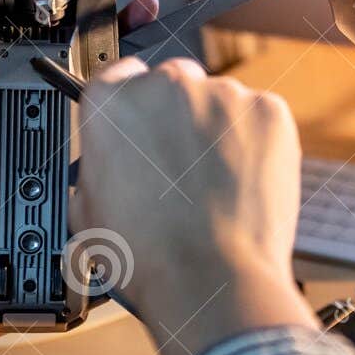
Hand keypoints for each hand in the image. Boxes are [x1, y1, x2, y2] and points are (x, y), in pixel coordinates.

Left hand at [0, 0, 161, 350]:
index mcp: (18, 139)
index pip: (51, 86)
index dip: (76, 51)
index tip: (102, 15)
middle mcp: (54, 161)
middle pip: (98, 105)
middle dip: (126, 62)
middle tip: (143, 21)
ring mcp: (77, 188)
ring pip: (118, 145)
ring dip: (139, 110)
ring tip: (151, 74)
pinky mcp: (90, 220)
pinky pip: (118, 193)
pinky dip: (138, 173)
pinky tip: (149, 147)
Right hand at [71, 57, 316, 354]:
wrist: (210, 278)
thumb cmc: (149, 257)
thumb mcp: (87, 213)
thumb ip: (97, 168)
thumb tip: (109, 165)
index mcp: (111, 103)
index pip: (120, 77)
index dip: (134, 104)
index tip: (144, 121)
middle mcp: (164, 85)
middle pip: (173, 83)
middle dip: (177, 117)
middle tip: (181, 166)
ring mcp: (221, 94)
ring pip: (219, 102)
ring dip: (218, 131)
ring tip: (215, 186)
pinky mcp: (267, 111)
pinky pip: (259, 117)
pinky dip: (256, 143)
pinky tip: (243, 182)